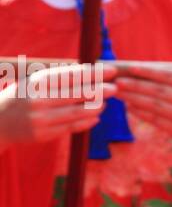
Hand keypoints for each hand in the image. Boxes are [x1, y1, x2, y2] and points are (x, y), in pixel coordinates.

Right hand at [0, 64, 117, 150]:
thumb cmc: (22, 95)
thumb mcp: (35, 80)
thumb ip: (60, 77)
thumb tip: (92, 71)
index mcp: (37, 83)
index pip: (73, 76)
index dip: (95, 73)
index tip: (112, 71)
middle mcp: (38, 101)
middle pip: (78, 94)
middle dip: (100, 90)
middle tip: (115, 88)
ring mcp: (40, 120)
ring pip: (77, 113)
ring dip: (96, 107)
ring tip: (105, 102)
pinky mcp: (43, 135)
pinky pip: (70, 128)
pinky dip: (86, 122)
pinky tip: (96, 116)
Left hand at [114, 65, 171, 194]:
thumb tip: (145, 72)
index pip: (169, 75)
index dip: (148, 71)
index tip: (130, 68)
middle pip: (158, 91)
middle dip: (135, 85)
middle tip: (118, 81)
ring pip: (153, 105)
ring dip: (134, 99)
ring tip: (120, 93)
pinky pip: (154, 119)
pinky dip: (140, 112)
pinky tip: (130, 106)